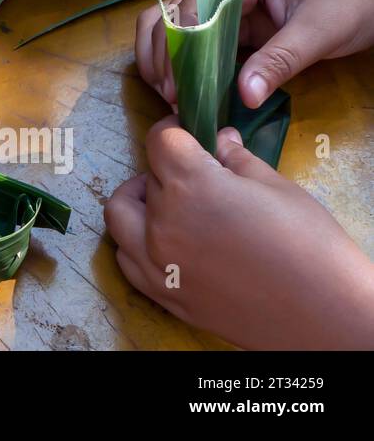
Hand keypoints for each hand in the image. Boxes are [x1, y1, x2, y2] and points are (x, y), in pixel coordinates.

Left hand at [104, 117, 373, 348]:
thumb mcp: (277, 188)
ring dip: (140, 203)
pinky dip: (136, 242)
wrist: (325, 316)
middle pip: (146, 177)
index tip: (189, 132)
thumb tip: (219, 138)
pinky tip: (165, 240)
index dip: (174, 129)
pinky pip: (128, 259)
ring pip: (121, 216)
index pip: (161, 140)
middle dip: (168, 169)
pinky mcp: (164, 295)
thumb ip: (236, 159)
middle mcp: (162, 222)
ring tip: (172, 205)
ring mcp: (157, 263)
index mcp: (191, 186)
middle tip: (198, 174)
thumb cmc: (309, 246)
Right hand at [134, 0, 373, 108]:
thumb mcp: (321, 29)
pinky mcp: (240, 25)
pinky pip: (205, 43)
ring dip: (168, 58)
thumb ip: (281, 60)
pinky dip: (191, 65)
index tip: (176, 86)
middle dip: (164, 54)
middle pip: (173, 14)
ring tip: (170, 94)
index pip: (191, 6)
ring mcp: (231, 4)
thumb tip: (244, 96)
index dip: (178, 46)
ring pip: (180, 27)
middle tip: (170, 96)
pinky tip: (189, 90)